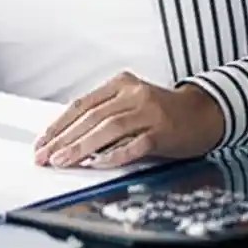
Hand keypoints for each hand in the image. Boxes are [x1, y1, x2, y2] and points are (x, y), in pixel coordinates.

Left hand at [33, 72, 224, 168]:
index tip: (42, 143)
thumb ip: (104, 115)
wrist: (205, 113)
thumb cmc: (162, 113)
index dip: (58, 125)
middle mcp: (133, 94)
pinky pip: (134, 144)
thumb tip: (66, 139)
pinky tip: (97, 164)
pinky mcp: (163, 131)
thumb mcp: (130, 104)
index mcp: (120, 83)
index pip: (81, 105)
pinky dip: (114, 155)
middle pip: (91, 117)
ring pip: (108, 129)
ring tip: (62, 161)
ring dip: (81, 147)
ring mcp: (149, 111)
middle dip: (63, 139)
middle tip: (45, 156)